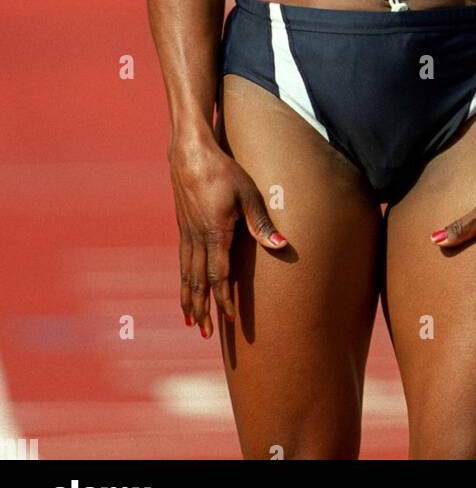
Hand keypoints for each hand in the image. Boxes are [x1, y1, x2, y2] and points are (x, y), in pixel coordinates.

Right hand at [168, 135, 286, 338]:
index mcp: (215, 233)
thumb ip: (261, 222)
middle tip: (205, 333)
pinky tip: (185, 287)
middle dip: (203, 308)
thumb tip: (280, 244)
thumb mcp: (247, 193)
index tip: (229, 319)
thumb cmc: (223, 171)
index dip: (224, 298)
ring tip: (191, 320)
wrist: (190, 154)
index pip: (218, 275)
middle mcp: (197, 238)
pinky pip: (182, 261)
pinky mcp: (184, 227)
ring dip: (189, 299)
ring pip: (186, 274)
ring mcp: (187, 233)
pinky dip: (183, 280)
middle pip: (198, 282)